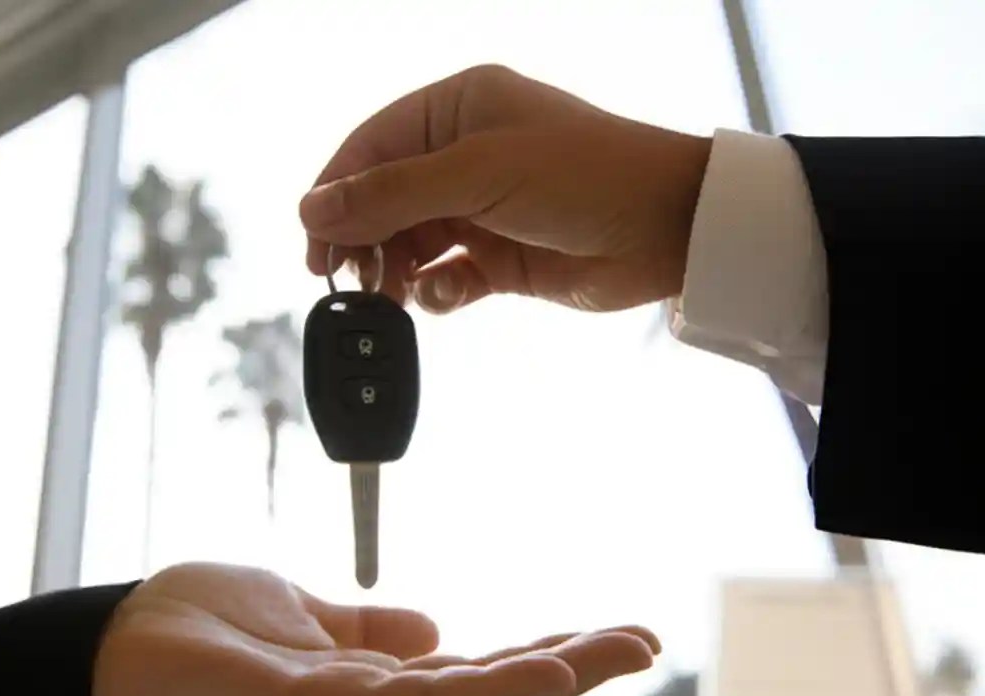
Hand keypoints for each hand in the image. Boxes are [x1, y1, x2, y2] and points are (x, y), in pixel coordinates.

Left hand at [93, 562, 659, 695]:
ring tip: (616, 647)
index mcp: (369, 686)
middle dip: (570, 668)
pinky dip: (491, 691)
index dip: (543, 653)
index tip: (604, 631)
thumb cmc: (189, 636)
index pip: (476, 674)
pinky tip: (545, 667)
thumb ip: (363, 627)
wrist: (107, 649)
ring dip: (549, 677)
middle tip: (641, 638)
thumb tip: (432, 623)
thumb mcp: (295, 612)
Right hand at [300, 64, 711, 313]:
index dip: (337, 192)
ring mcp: (484, 208)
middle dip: (362, 238)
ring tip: (388, 297)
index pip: (372, 146)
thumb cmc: (586, 175)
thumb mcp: (478, 174)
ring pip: (411, 241)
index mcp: (458, 109)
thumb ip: (391, 194)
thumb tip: (313, 208)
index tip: (313, 239)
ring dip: (395, 270)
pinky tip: (442, 296)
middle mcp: (466, 155)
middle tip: (342, 279)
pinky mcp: (504, 258)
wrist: (671, 228)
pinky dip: (437, 291)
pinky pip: (448, 276)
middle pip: (385, 199)